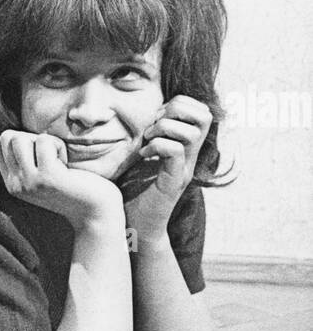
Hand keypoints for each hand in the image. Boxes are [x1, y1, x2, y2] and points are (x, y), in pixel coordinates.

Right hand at [0, 130, 123, 231]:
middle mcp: (15, 185)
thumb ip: (23, 161)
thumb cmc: (72, 188)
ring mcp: (29, 182)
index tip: (39, 155)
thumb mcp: (39, 177)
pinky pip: (44, 141)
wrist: (95, 213)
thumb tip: (8, 135)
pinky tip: (67, 165)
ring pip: (19, 138)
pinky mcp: (47, 177)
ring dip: (44, 141)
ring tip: (57, 160)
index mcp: (11, 183)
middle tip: (50, 157)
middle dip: (32, 138)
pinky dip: (59, 146)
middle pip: (7, 137)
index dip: (20, 138)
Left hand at [121, 95, 211, 240]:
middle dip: (176, 110)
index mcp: (184, 146)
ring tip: (146, 141)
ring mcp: (184, 169)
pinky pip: (176, 152)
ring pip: (192, 132)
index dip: (178, 104)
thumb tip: (126, 112)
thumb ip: (142, 135)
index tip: (155, 118)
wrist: (134, 227)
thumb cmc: (131, 192)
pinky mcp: (173, 182)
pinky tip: (142, 155)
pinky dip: (157, 146)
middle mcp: (189, 156)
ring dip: (164, 129)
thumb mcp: (137, 156)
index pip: (201, 110)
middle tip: (153, 125)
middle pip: (204, 115)